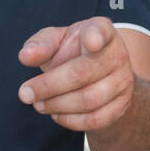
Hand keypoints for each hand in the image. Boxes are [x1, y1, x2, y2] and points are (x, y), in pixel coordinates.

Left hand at [18, 18, 135, 131]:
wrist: (101, 76)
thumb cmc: (73, 52)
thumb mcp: (56, 41)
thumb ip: (41, 45)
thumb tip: (26, 56)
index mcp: (100, 29)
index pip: (100, 31)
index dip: (96, 36)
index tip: (90, 42)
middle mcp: (118, 53)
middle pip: (83, 73)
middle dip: (49, 86)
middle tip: (25, 94)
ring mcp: (123, 80)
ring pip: (88, 100)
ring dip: (57, 105)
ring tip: (39, 104)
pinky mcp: (122, 105)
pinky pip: (95, 119)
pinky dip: (70, 120)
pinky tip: (57, 113)